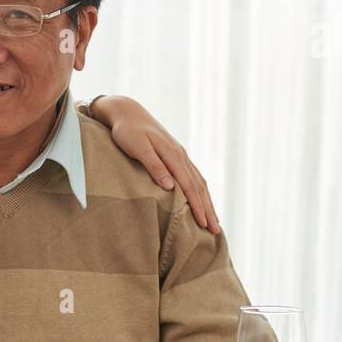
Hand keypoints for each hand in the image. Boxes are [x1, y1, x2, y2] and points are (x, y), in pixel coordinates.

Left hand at [90, 96, 220, 232]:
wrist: (126, 111)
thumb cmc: (127, 131)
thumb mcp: (138, 147)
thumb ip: (154, 166)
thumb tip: (170, 187)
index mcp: (173, 155)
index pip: (190, 186)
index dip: (198, 207)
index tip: (204, 224)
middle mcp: (181, 155)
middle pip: (199, 187)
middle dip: (208, 209)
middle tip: (215, 230)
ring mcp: (180, 154)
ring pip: (199, 182)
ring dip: (207, 202)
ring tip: (213, 220)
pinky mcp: (175, 154)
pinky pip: (193, 176)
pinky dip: (200, 190)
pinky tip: (202, 199)